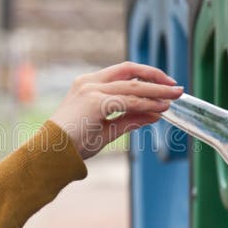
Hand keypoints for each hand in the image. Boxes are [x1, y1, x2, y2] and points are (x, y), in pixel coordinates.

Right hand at [49, 61, 182, 159]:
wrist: (51, 154)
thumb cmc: (73, 144)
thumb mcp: (106, 130)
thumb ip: (129, 120)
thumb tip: (154, 115)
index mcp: (88, 85)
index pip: (122, 72)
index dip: (146, 76)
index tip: (163, 84)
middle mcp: (89, 83)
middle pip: (130, 72)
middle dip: (156, 78)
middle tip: (176, 87)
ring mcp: (92, 90)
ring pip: (133, 86)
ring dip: (157, 91)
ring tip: (175, 96)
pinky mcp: (95, 102)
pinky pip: (129, 101)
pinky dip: (148, 104)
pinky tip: (161, 108)